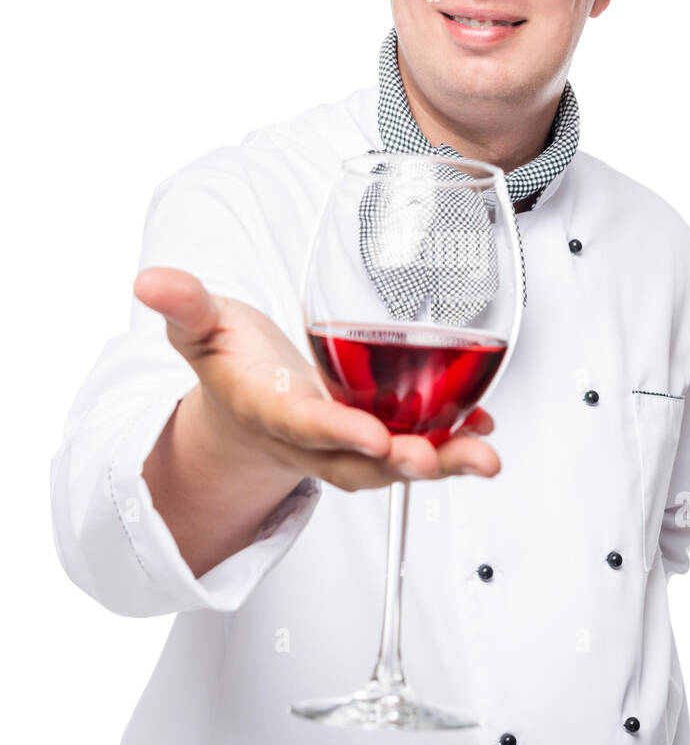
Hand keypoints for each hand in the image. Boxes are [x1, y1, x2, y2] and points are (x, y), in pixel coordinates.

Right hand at [133, 267, 500, 492]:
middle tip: (440, 459)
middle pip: (359, 462)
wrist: (247, 407)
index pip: (304, 425)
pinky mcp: (378, 436)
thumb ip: (184, 306)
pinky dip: (454, 441)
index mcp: (270, 410)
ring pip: (396, 463)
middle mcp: (313, 438)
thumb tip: (148, 280)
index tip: (374, 436)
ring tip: (485, 456)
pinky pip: (418, 446)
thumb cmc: (232, 362)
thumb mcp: (202, 328)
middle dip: (401, 465)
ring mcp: (349, 443)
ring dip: (444, 461)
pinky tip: (486, 424)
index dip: (337, 432)